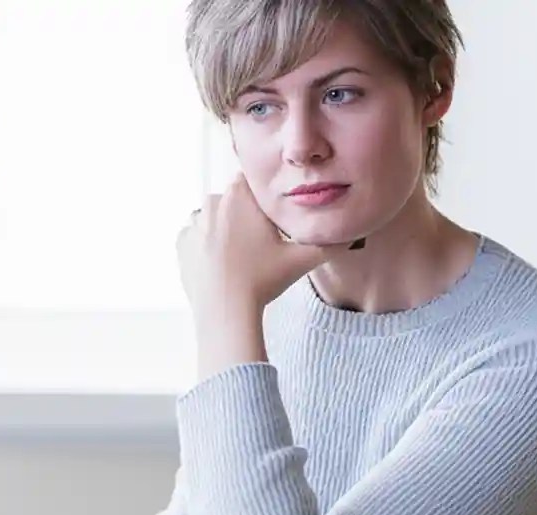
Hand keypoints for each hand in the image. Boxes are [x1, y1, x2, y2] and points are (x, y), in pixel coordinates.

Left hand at [176, 172, 351, 319]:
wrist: (226, 310)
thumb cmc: (263, 281)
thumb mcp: (302, 260)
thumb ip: (329, 244)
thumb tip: (354, 236)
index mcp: (241, 195)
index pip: (254, 183)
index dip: (263, 200)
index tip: (270, 221)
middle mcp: (213, 202)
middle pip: (234, 201)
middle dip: (245, 216)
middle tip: (259, 244)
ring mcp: (194, 223)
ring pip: (214, 219)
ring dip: (225, 231)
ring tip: (241, 258)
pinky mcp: (181, 244)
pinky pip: (197, 239)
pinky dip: (206, 249)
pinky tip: (222, 266)